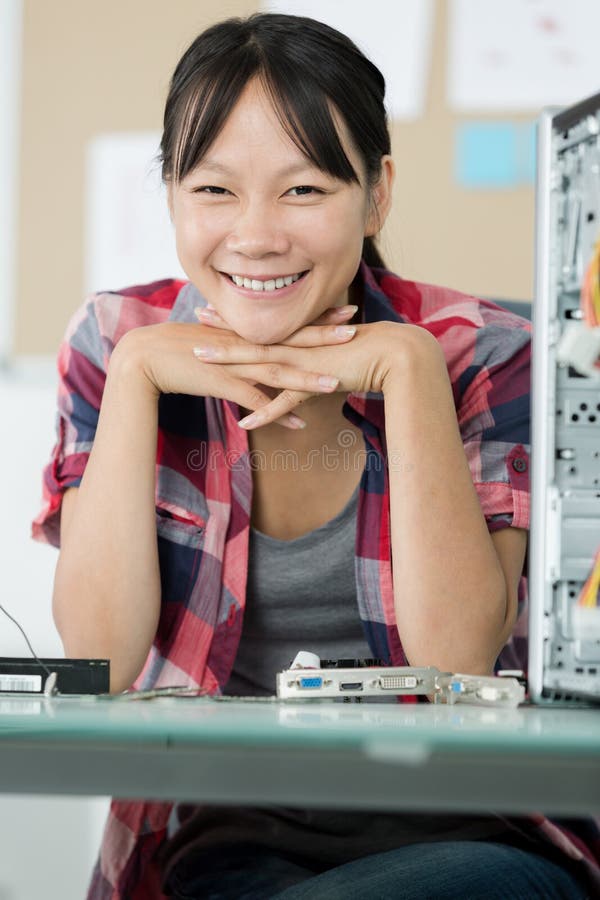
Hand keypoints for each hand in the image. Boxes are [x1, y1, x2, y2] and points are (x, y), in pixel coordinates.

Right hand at [112, 303, 359, 429]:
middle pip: (288, 339)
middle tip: (353, 330)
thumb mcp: (213, 343)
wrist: (143, 358)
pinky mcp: (220, 382)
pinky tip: (300, 423)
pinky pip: (254, 399)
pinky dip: (277, 411)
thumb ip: (237, 346)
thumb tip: (255, 351)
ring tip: (335, 383)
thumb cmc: (176, 351)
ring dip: (306, 378)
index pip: (286, 323)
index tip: (343, 312)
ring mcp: (232, 363)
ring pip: (275, 369)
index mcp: (243, 332)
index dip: (316, 318)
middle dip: (321, 336)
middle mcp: (242, 343)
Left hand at [192, 315, 439, 428]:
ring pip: (259, 361)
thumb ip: (316, 353)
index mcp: (301, 335)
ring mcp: (303, 362)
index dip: (236, 318)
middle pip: (253, 337)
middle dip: (222, 329)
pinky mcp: (314, 382)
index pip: (262, 325)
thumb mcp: (334, 351)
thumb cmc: (368, 351)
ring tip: (199, 359)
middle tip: (195, 317)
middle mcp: (297, 344)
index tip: (212, 308)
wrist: (393, 353)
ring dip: (228, 361)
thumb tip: (305, 360)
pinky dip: (264, 411)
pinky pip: (284, 400)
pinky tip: (243, 422)